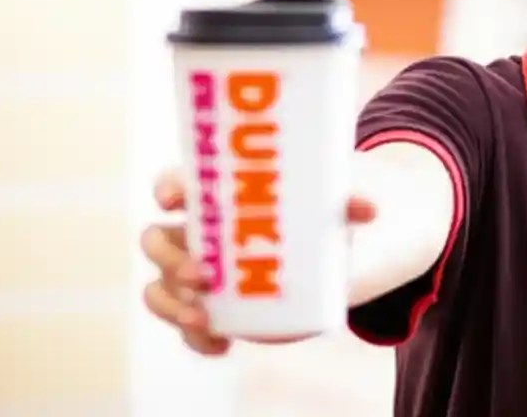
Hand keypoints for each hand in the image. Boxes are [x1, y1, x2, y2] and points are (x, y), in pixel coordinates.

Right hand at [140, 169, 375, 355]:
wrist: (321, 254)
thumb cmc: (314, 213)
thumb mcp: (328, 205)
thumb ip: (345, 203)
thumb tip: (371, 208)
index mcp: (213, 195)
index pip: (175, 183)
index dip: (166, 187)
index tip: (170, 199)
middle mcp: (194, 232)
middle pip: (156, 239)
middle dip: (170, 259)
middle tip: (204, 276)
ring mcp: (196, 273)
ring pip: (158, 286)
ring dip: (171, 303)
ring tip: (203, 317)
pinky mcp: (210, 308)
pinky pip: (184, 326)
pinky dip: (195, 337)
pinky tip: (221, 343)